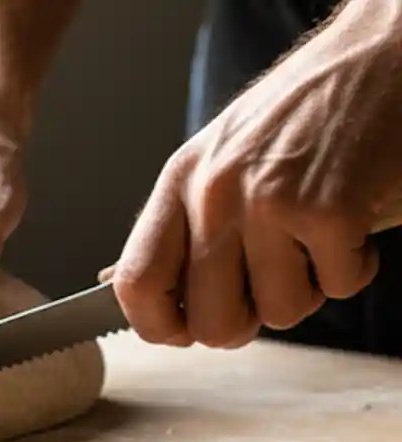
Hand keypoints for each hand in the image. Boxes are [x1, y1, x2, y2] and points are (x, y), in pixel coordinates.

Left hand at [113, 0, 401, 347]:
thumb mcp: (213, 157)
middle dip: (245, 325)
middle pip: (210, 321)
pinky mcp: (330, 212)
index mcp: (179, 183)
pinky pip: (338, 288)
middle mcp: (214, 195)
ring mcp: (270, 204)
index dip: (159, 328)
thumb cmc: (296, 113)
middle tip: (266, 290)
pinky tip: (351, 224)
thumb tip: (116, 283)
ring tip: (313, 240)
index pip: (136, 283)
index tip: (184, 333)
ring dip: (307, 291)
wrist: (376, 58)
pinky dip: (354, 268)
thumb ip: (172, 224)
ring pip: (280, 313)